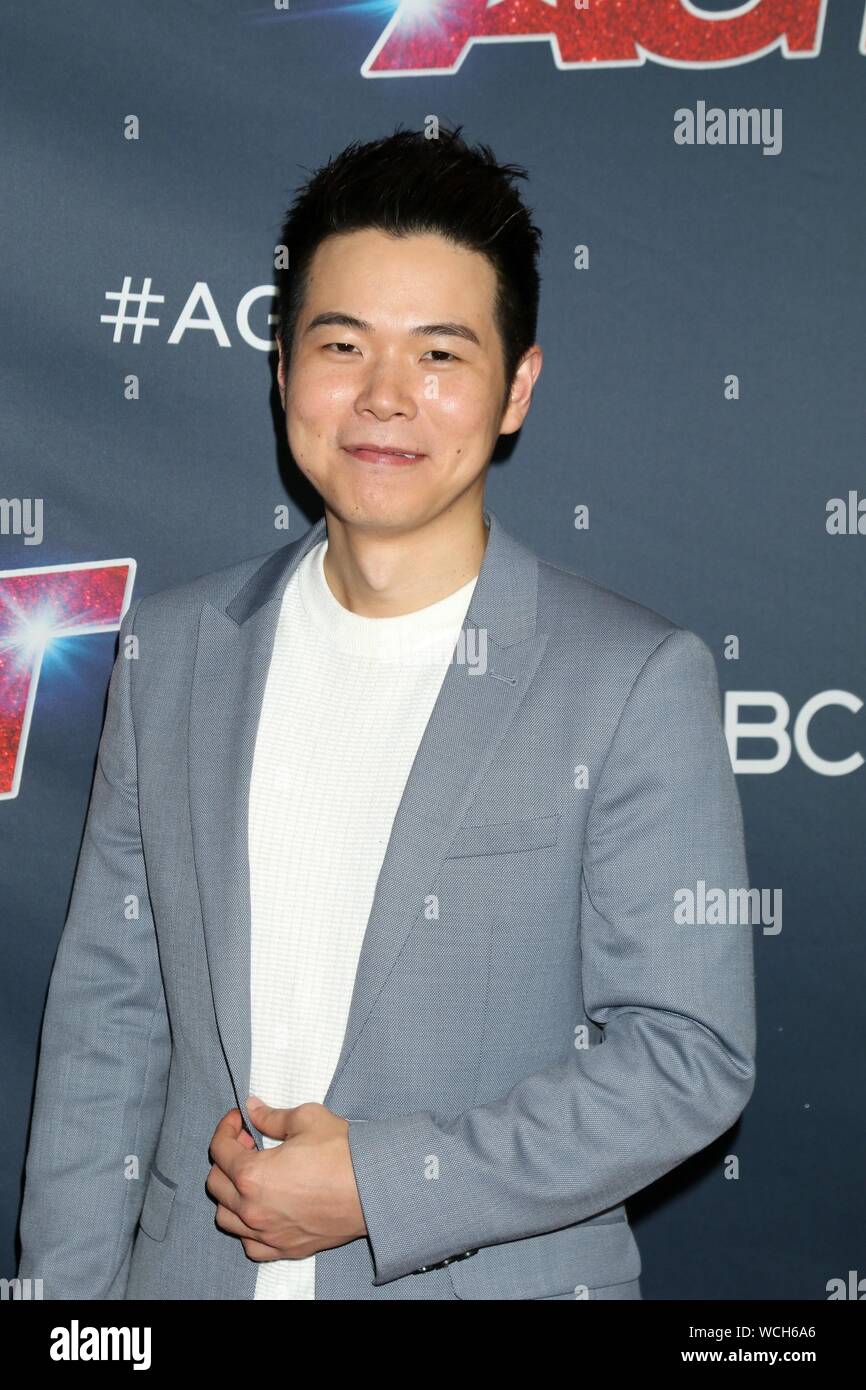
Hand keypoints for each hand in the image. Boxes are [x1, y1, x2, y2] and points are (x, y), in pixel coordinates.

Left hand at [206, 1098, 367, 1261]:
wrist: (374, 1188)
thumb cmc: (342, 1153)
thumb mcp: (307, 1119)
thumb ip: (272, 1116)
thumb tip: (253, 1109)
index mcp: (252, 1175)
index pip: (219, 1149)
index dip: (226, 1127)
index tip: (239, 1119)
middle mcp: (252, 1210)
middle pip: (216, 1183)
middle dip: (227, 1158)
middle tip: (249, 1143)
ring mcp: (267, 1233)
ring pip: (226, 1217)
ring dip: (231, 1194)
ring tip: (253, 1177)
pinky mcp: (284, 1249)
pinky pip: (249, 1244)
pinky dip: (247, 1227)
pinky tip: (263, 1209)